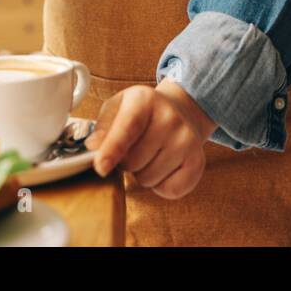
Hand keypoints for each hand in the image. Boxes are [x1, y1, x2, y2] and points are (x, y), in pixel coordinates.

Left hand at [84, 78, 218, 198]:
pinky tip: (163, 167)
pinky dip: (161, 186)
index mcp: (144, 100)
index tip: (101, 166)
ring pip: (148, 179)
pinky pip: (169, 190)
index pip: (127, 128)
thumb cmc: (141, 113)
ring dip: (142, 174)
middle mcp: (170, 117)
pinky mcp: (198, 162)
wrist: (180, 111)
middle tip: (133, 148)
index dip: (112, 149)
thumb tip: (93, 147)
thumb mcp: (117, 108)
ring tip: (149, 155)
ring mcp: (187, 140)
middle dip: (125, 162)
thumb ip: (103, 127)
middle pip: (132, 161)